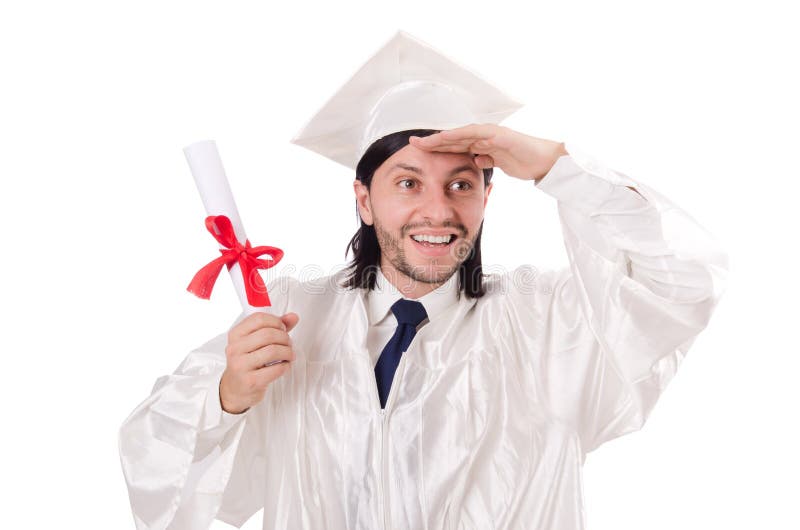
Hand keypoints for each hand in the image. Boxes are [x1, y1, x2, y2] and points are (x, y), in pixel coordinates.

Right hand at [219, 311, 299, 413]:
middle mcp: (235, 348)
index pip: (259, 318)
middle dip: (284, 338)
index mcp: (235, 334)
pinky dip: (286, 366)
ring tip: (289, 355)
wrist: (235, 389)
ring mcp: (241, 365)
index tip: (282, 329)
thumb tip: (293, 317)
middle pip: (268, 334)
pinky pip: (276, 369)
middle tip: (288, 344)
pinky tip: (284, 366)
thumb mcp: (256, 342)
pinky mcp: (250, 381)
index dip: (276, 322)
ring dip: (287, 352)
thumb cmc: (248, 362)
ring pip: (273, 350)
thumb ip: (275, 328)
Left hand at [409, 124, 567, 182]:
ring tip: (425, 141)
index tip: (420, 151)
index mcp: (483, 143)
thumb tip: (475, 160)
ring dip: (442, 137)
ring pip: (461, 134)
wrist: (545, 161)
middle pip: (454, 138)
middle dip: (433, 140)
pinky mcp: (500, 136)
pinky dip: (462, 136)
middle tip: (413, 142)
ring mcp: (492, 134)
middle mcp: (484, 135)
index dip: (437, 147)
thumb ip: (487, 160)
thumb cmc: (524, 161)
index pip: (456, 145)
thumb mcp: (499, 164)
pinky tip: (448, 138)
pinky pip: (477, 135)